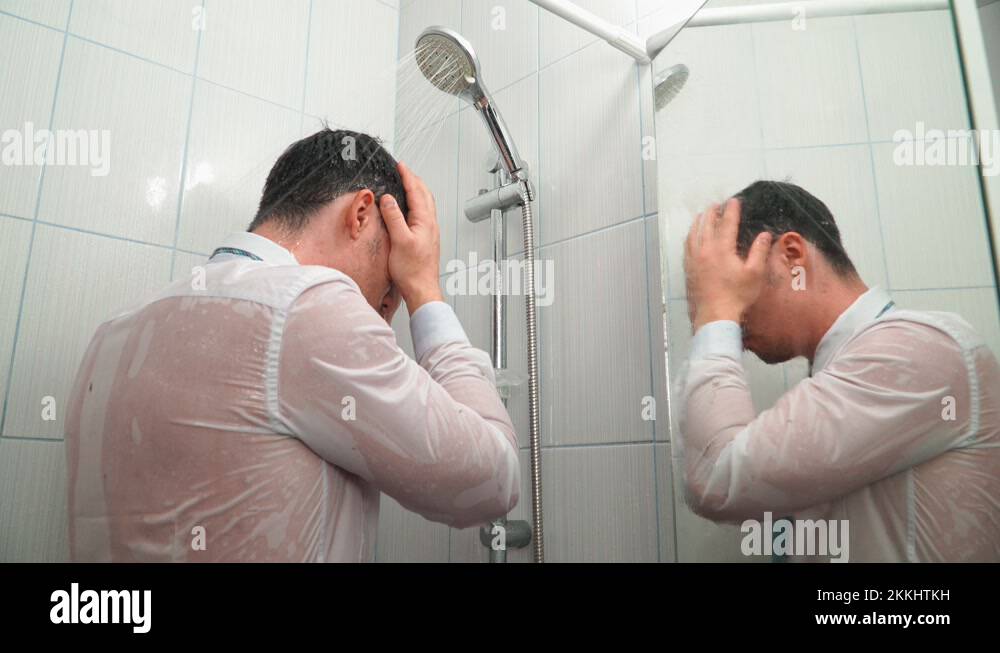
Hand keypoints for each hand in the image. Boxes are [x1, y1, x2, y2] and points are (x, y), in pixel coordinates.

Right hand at [380, 162, 443, 313]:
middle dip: (414, 180)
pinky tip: (411, 209)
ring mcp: (430, 231)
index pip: (416, 191)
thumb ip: (394, 217)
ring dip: (417, 191)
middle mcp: (430, 224)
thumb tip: (388, 198)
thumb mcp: (399, 240)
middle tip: (404, 171)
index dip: (408, 176)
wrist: (422, 289)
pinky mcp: (426, 239)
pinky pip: (424, 214)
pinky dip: (417, 204)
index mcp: (425, 221)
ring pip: (426, 204)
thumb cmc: (412, 270)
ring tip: (408, 184)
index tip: (401, 166)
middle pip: (425, 195)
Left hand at [684, 199, 771, 331]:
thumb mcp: (754, 273)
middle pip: (706, 225)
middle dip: (712, 212)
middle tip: (717, 204)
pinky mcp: (688, 269)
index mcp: (722, 249)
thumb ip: (759, 251)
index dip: (732, 210)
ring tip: (702, 215)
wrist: (714, 316)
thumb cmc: (737, 295)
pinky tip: (692, 236)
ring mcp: (693, 259)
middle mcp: (704, 250)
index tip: (735, 200)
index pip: (727, 223)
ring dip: (699, 222)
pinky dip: (690, 236)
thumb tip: (764, 235)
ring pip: (693, 234)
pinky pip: (687, 246)